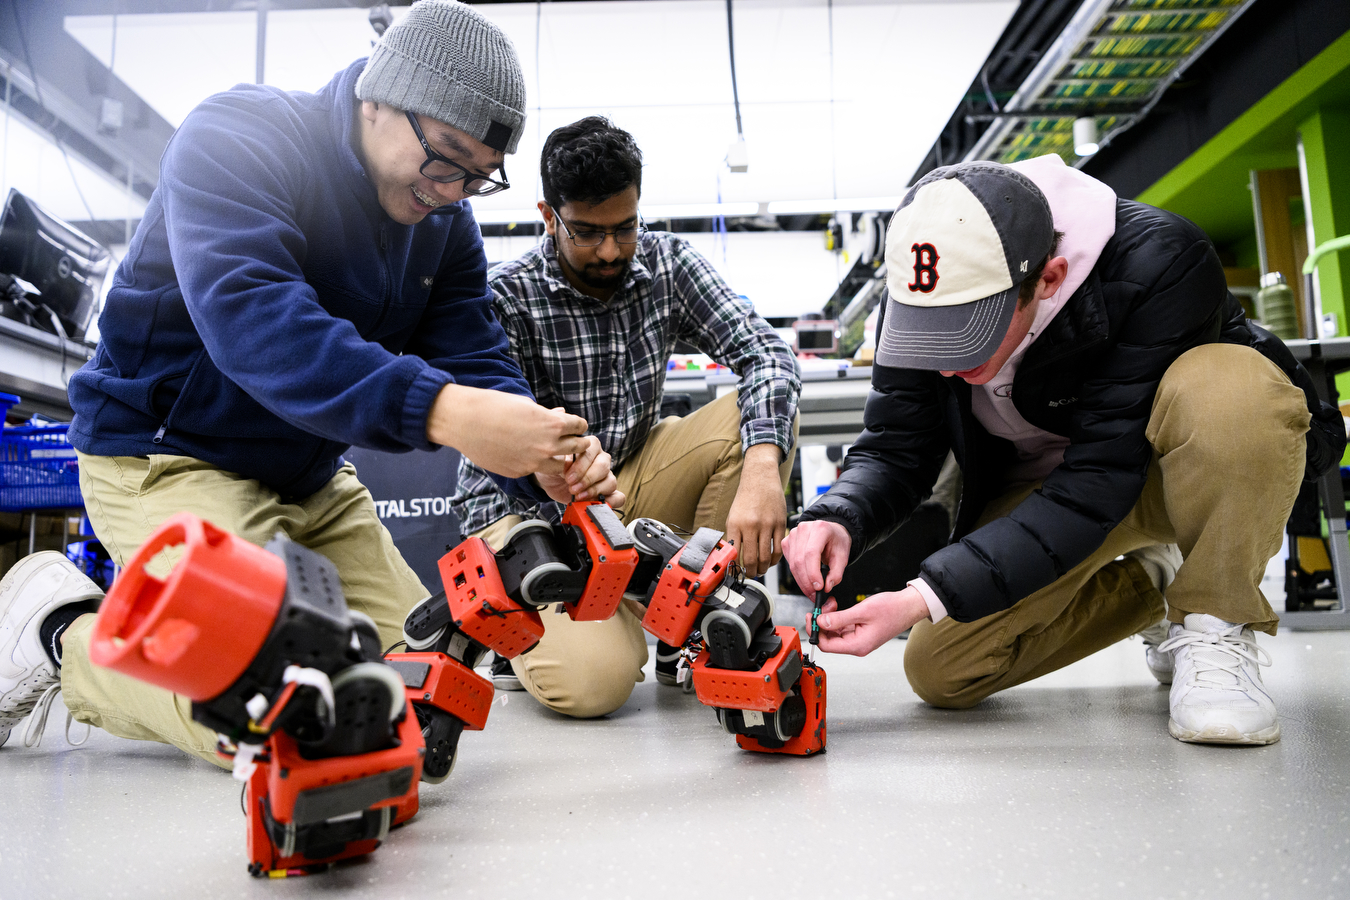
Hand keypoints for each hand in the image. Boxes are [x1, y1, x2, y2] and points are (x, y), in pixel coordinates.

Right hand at [426, 384, 590, 478]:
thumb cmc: (493, 406)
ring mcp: (534, 462)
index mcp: (552, 424)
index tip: (575, 425)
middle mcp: (548, 445)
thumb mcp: (526, 404)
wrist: (465, 422)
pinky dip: (536, 464)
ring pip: (560, 466)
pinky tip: (526, 454)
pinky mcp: (519, 472)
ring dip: (559, 458)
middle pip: (577, 448)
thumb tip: (560, 417)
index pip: (580, 427)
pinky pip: (536, 470)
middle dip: (577, 443)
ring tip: (551, 451)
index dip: (578, 425)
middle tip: (574, 441)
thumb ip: (547, 414)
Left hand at [533, 432, 626, 507]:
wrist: (548, 481)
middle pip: (603, 467)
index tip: (568, 476)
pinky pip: (619, 496)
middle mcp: (600, 459)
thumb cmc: (551, 465)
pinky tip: (599, 503)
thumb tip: (562, 422)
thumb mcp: (550, 456)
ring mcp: (605, 476)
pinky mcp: (606, 492)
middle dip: (587, 479)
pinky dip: (612, 501)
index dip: (581, 465)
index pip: (592, 451)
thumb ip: (559, 448)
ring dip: (595, 491)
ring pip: (611, 481)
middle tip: (572, 487)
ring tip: (579, 496)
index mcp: (589, 446)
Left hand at [723, 444, 786, 576]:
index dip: (735, 568)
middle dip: (750, 573)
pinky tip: (771, 561)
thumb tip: (734, 557)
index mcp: (736, 524)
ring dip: (762, 569)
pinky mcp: (780, 524)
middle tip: (750, 575)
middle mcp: (751, 525)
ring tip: (760, 571)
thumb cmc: (746, 498)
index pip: (734, 554)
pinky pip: (779, 548)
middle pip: (751, 559)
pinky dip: (775, 559)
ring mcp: (767, 525)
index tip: (736, 574)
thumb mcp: (732, 516)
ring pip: (765, 557)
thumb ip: (733, 535)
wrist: (761, 478)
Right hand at [781, 519, 851, 594]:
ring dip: (801, 581)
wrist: (831, 532)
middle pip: (799, 561)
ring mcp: (793, 535)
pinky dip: (797, 575)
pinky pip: (789, 563)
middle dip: (806, 582)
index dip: (813, 573)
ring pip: (792, 564)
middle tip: (814, 594)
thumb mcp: (843, 556)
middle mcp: (804, 529)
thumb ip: (836, 573)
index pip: (811, 553)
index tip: (818, 587)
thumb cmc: (836, 540)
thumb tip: (827, 586)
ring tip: (811, 590)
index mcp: (820, 528)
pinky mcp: (786, 542)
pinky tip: (805, 578)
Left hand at [811, 586, 929, 655]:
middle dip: (822, 622)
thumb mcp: (862, 611)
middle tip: (821, 607)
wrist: (909, 606)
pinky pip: (842, 627)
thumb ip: (840, 618)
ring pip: (834, 632)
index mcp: (857, 645)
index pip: (827, 645)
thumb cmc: (892, 609)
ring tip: (832, 604)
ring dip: (829, 618)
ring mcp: (859, 639)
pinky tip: (838, 607)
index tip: (812, 617)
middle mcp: (857, 645)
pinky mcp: (860, 631)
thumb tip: (821, 622)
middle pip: (829, 639)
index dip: (816, 631)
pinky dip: (837, 617)